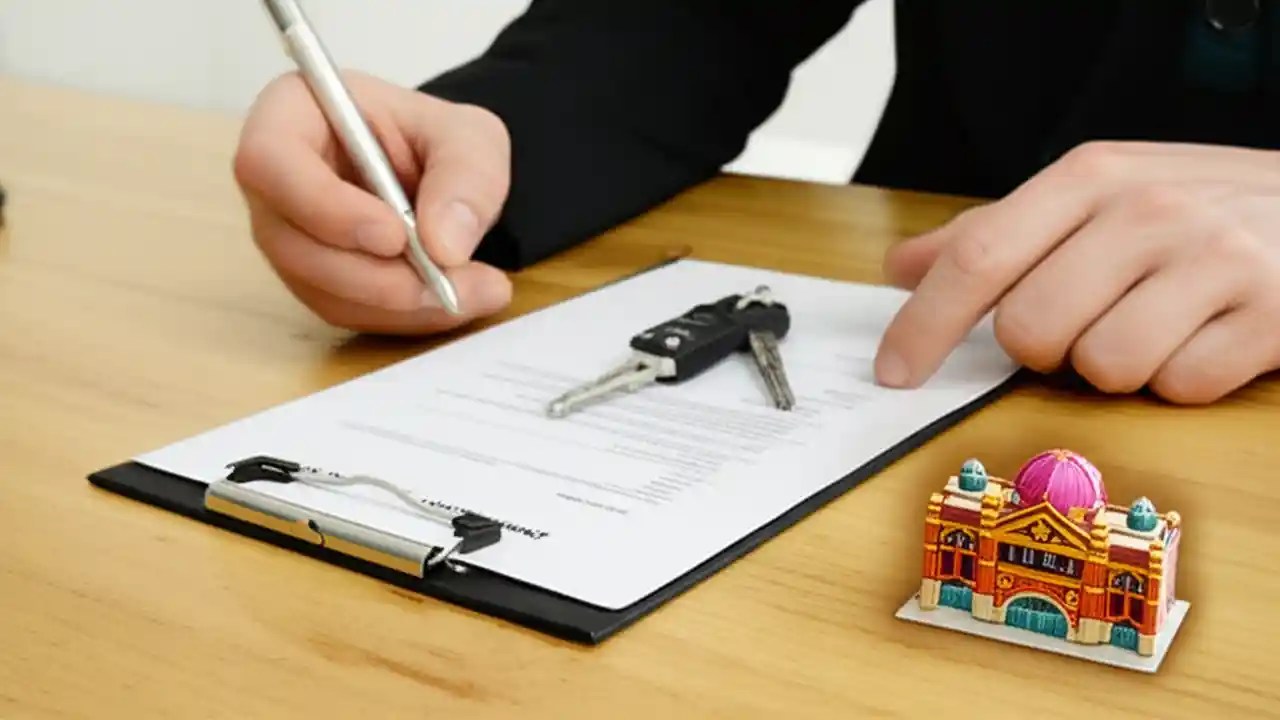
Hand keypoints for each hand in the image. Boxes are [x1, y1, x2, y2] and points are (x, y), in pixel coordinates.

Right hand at [233, 70, 512, 333]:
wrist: (447, 177)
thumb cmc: (439, 139)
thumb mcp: (472, 137)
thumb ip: (466, 178)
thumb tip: (445, 247)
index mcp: (291, 113)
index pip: (269, 161)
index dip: (324, 206)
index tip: (394, 236)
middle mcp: (274, 181)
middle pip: (292, 242)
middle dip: (375, 277)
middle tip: (448, 283)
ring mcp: (288, 236)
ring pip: (321, 289)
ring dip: (399, 304)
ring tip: (474, 291)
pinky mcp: (314, 280)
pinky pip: (347, 312)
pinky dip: (404, 316)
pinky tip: (455, 300)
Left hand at [875, 140, 1279, 403]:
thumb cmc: (1191, 209)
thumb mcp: (1094, 196)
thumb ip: (995, 234)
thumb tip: (902, 267)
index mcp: (1089, 177)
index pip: (979, 258)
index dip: (925, 323)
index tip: (893, 372)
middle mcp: (1148, 211)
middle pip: (1031, 329)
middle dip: (1043, 347)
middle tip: (1087, 319)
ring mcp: (1213, 261)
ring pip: (1103, 367)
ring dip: (1116, 366)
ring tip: (1154, 323)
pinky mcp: (1269, 316)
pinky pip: (1178, 387)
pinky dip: (1180, 378)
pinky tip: (1204, 336)